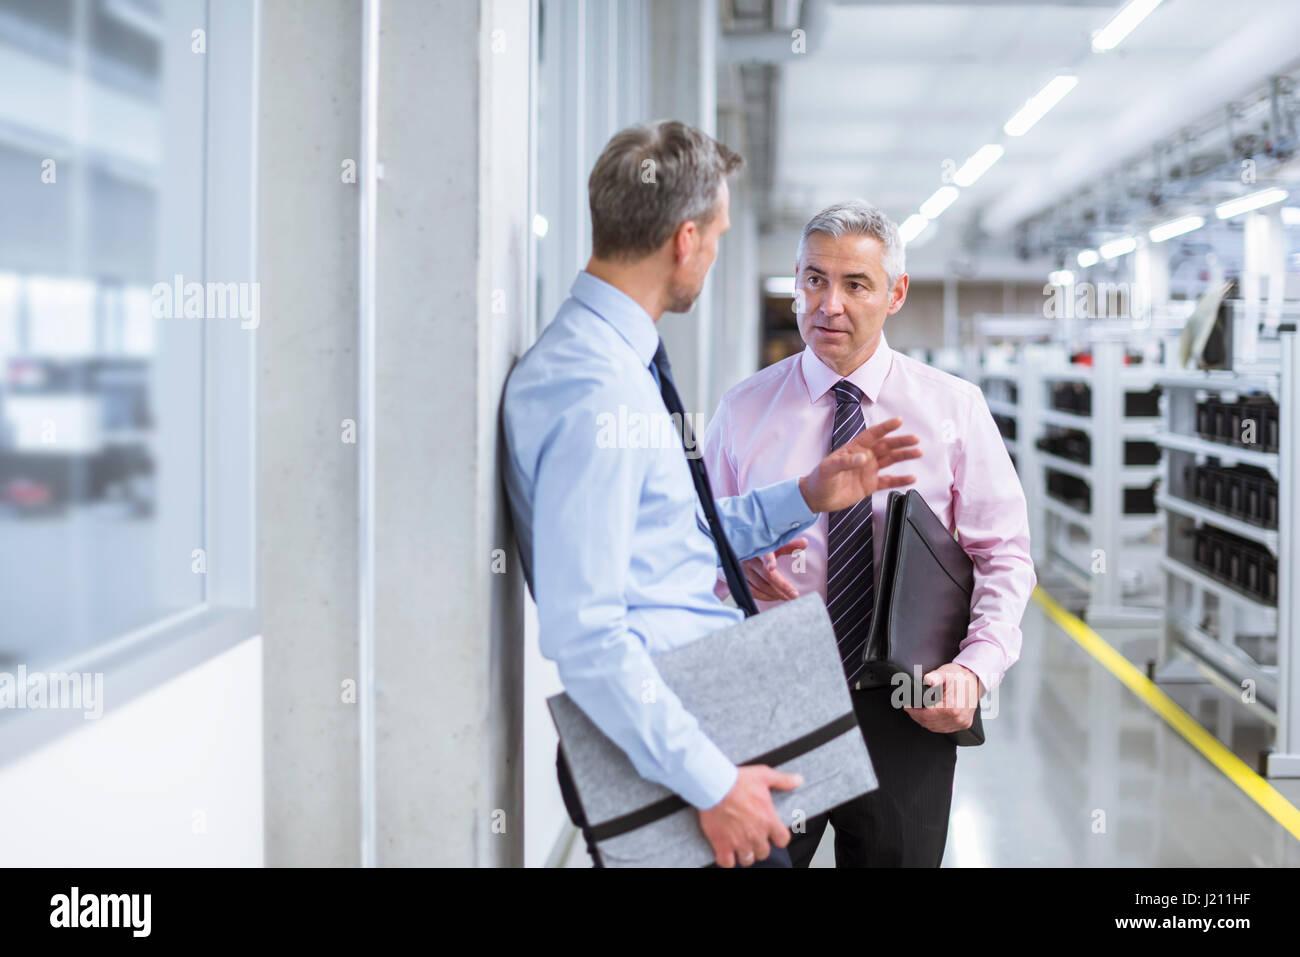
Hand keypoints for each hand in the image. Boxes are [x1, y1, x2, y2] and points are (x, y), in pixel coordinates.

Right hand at [698, 765, 802, 867]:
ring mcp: (739, 841)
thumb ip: (782, 781)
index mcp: (768, 820)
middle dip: (759, 846)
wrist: (714, 785)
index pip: (782, 840)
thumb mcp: (764, 775)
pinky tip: (725, 852)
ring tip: (739, 845)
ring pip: (747, 859)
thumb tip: (798, 780)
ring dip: (744, 854)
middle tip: (752, 837)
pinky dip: (726, 860)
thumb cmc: (737, 780)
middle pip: (764, 852)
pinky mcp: (722, 844)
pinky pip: (727, 863)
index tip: (771, 834)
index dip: (777, 838)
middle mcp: (756, 834)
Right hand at [741, 538, 806, 601]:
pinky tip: (775, 597)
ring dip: (776, 593)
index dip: (768, 560)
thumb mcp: (773, 545)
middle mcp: (749, 559)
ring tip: (788, 597)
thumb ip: (789, 545)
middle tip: (794, 595)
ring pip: (760, 586)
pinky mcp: (739, 580)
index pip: (764, 554)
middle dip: (782, 586)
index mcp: (759, 548)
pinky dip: (765, 597)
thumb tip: (805, 542)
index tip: (773, 567)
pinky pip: (753, 592)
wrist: (739, 550)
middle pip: (766, 575)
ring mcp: (743, 571)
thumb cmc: (759, 548)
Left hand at [798, 417, 920, 513]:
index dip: (885, 428)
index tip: (898, 421)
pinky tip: (911, 478)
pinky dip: (900, 480)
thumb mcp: (829, 468)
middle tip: (914, 439)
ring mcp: (868, 471)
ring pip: (890, 460)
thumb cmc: (819, 479)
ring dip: (904, 456)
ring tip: (918, 453)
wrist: (816, 498)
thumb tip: (863, 458)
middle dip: (900, 442)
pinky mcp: (870, 485)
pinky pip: (888, 481)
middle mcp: (864, 457)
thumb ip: (845, 462)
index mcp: (854, 449)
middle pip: (885, 446)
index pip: (872, 435)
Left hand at [902, 662, 982, 732]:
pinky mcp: (964, 724)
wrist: (975, 680)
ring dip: (925, 722)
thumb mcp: (945, 673)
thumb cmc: (960, 676)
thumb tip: (927, 680)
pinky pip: (945, 729)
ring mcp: (961, 723)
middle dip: (917, 717)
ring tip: (918, 713)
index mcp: (952, 707)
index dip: (914, 712)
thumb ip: (935, 677)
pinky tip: (930, 718)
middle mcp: (958, 718)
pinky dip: (935, 724)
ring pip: (936, 728)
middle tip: (910, 709)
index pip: (926, 716)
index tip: (907, 706)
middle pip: (930, 723)